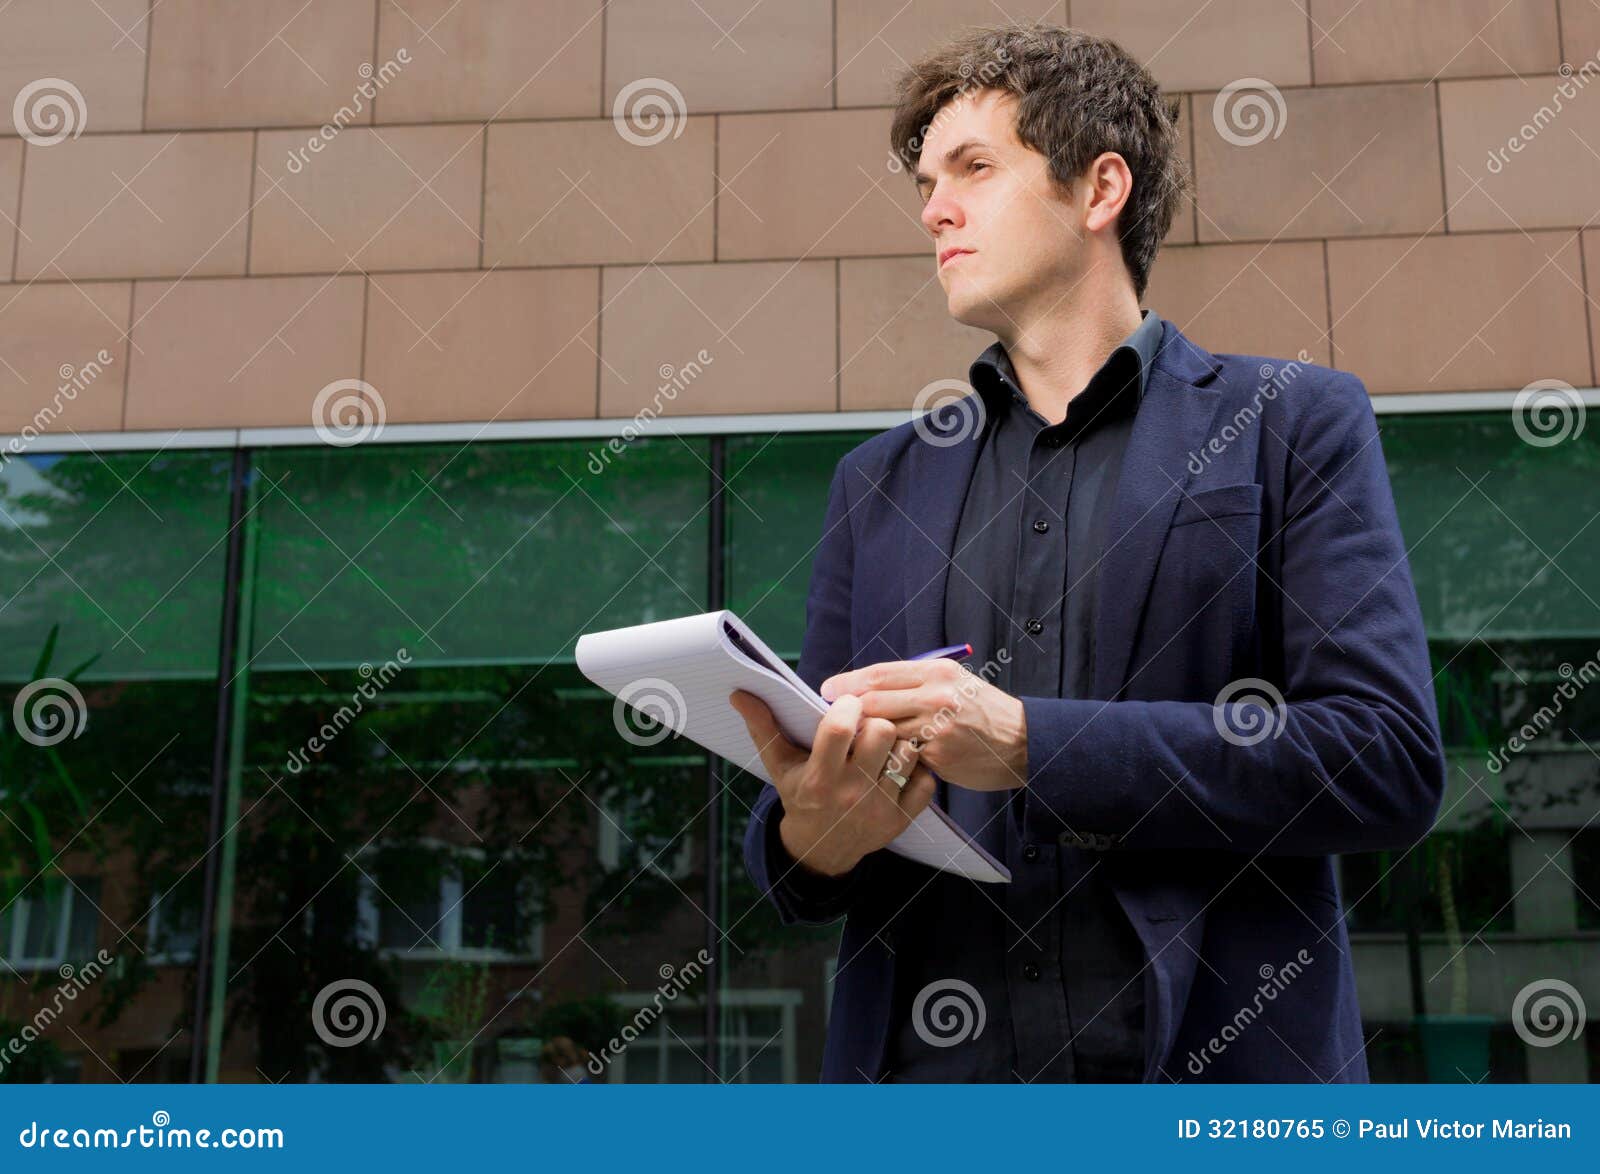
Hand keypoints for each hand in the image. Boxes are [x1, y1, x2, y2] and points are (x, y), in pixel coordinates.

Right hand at [729, 689, 935, 877]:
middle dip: (877, 721)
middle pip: (882, 733)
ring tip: (884, 747)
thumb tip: (740, 693)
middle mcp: (851, 793)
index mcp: (819, 778)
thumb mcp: (778, 764)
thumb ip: (763, 726)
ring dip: (899, 744)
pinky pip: (926, 781)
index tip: (846, 706)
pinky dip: (917, 771)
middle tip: (868, 726)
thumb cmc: (799, 794)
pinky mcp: (902, 820)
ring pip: (908, 753)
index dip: (847, 707)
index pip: (841, 729)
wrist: (820, 848)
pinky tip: (899, 769)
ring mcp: (879, 809)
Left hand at [820, 657, 1027, 791]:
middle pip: (873, 700)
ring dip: (862, 736)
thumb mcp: (955, 683)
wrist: (1023, 742)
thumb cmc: (984, 711)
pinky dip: (885, 756)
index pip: (879, 674)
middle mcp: (935, 695)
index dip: (847, 683)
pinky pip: (900, 755)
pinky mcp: (937, 755)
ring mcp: (936, 726)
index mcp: (936, 672)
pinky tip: (875, 759)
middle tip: (828, 717)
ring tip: (847, 739)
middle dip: (846, 710)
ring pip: (882, 729)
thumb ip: (916, 683)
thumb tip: (869, 687)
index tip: (827, 690)